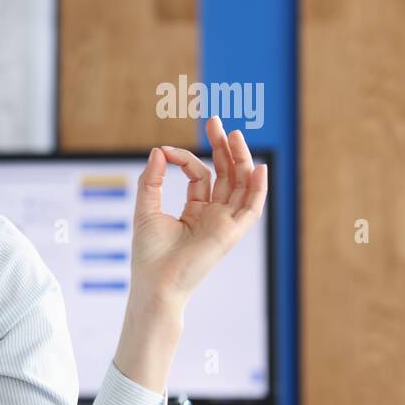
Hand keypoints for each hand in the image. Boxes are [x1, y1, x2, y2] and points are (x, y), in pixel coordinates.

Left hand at [130, 115, 268, 307]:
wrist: (156, 282)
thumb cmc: (149, 254)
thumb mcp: (146, 208)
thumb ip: (152, 180)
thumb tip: (158, 150)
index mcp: (195, 211)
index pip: (200, 176)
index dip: (186, 159)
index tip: (166, 151)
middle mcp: (214, 215)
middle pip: (226, 175)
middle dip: (224, 148)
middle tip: (217, 122)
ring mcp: (225, 223)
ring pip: (240, 185)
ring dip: (241, 159)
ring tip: (235, 135)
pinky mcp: (232, 232)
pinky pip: (252, 208)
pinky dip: (258, 188)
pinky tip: (257, 167)